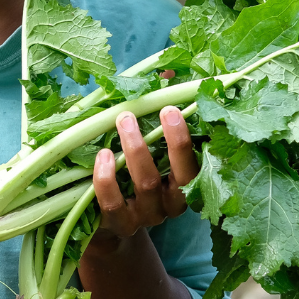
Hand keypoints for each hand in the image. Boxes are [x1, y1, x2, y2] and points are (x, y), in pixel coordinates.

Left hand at [90, 106, 198, 243]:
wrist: (108, 226)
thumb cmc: (133, 175)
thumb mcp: (151, 148)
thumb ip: (160, 114)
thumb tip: (167, 73)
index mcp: (187, 186)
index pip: (197, 164)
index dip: (185, 138)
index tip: (171, 109)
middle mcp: (172, 204)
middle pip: (180, 176)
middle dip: (170, 140)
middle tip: (157, 109)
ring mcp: (146, 217)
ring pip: (146, 185)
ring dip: (135, 150)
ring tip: (122, 119)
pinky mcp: (119, 225)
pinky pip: (114, 203)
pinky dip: (107, 178)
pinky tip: (102, 155)